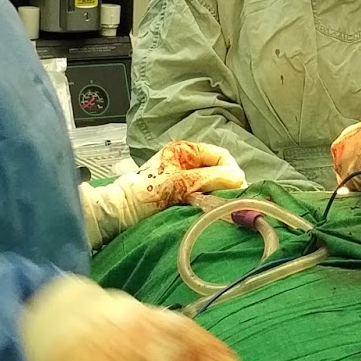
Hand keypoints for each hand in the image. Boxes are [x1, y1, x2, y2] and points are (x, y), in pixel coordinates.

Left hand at [82, 142, 245, 248]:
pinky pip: (200, 192)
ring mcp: (181, 174)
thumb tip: (239, 178)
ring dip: (216, 193)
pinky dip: (206, 199)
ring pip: (210, 181)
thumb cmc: (146, 194)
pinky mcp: (178, 190)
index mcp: (185, 149)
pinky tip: (206, 208)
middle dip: (225, 183)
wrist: (121, 211)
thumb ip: (212, 179)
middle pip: (217, 169)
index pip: (221, 155)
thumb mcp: (183, 184)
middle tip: (229, 201)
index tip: (236, 189)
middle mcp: (184, 159)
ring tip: (217, 205)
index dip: (232, 171)